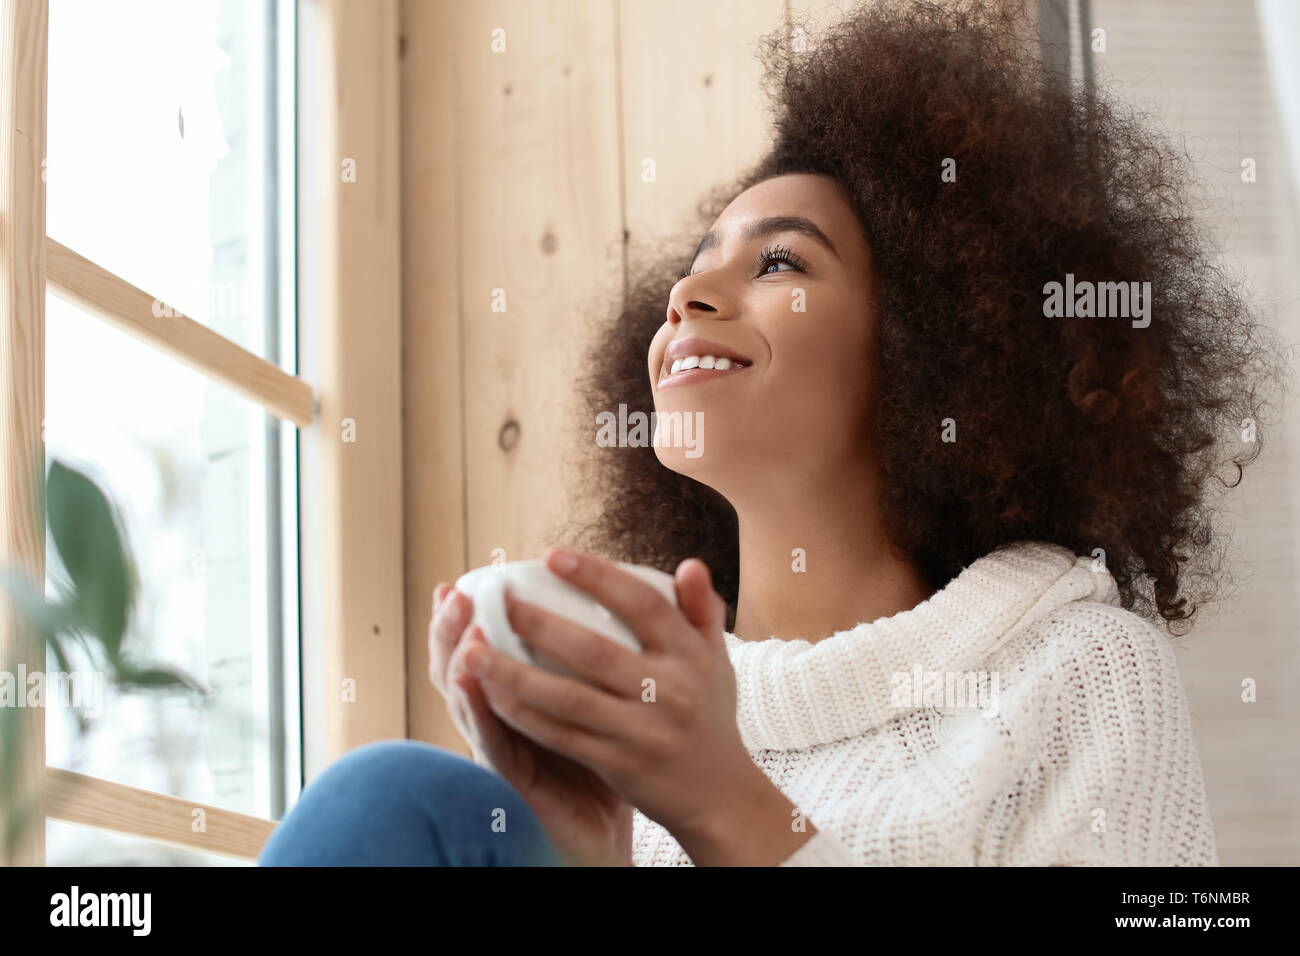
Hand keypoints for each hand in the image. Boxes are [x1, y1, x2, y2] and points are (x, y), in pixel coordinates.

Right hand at [428, 581, 632, 866]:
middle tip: (452, 593)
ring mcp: (506, 747)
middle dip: (452, 629)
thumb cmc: (626, 749)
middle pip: (464, 667)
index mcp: (529, 690)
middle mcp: (508, 716)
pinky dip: (481, 711)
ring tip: (460, 631)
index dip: (470, 618)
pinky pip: (493, 741)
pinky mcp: (515, 779)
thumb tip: (680, 572)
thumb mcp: (625, 693)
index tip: (462, 578)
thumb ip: (630, 642)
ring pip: (469, 702)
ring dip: (459, 664)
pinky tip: (472, 684)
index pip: (486, 647)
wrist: (632, 817)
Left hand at [462, 548, 772, 855]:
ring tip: (472, 649)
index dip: (597, 577)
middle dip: (539, 623)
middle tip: (497, 598)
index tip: (551, 554)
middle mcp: (670, 690)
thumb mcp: (716, 659)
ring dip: (515, 674)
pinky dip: (525, 716)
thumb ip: (702, 610)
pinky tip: (492, 696)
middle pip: (595, 651)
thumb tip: (689, 563)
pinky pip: (563, 737)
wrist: (719, 794)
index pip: (643, 604)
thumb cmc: (708, 714)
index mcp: (690, 655)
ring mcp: (643, 731)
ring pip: (569, 698)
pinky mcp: (621, 766)